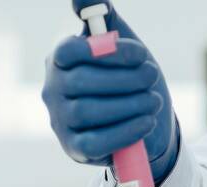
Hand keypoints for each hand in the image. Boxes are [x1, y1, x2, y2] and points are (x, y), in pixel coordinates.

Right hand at [43, 1, 180, 182]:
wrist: (142, 123)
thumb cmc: (127, 79)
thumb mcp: (120, 44)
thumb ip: (103, 18)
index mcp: (60, 61)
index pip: (67, 52)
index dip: (104, 50)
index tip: (138, 53)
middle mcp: (53, 91)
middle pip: (81, 82)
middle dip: (124, 78)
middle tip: (152, 75)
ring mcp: (61, 122)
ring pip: (87, 112)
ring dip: (128, 104)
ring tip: (153, 100)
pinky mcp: (75, 149)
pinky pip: (95, 142)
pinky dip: (125, 131)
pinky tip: (146, 121)